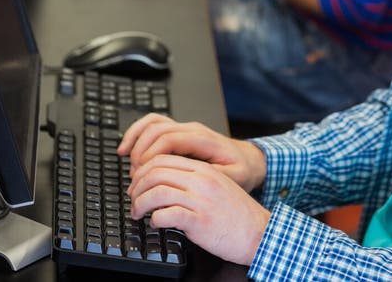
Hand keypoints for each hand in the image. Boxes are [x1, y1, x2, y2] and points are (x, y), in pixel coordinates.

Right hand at [118, 113, 266, 192]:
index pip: (170, 138)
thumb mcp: (234, 177)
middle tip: (134, 175)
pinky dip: (138, 133)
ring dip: (136, 138)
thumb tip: (189, 182)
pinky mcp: (179, 134)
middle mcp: (191, 130)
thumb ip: (213, 178)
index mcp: (203, 140)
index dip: (151, 154)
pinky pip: (154, 126)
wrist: (250, 160)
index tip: (142, 173)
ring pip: (153, 123)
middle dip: (140, 151)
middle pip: (158, 130)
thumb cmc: (242, 170)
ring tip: (125, 158)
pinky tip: (128, 147)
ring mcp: (185, 129)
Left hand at [128, 153, 269, 264]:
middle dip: (137, 186)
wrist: (258, 232)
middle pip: (156, 172)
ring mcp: (200, 200)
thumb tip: (164, 181)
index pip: (164, 158)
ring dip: (141, 203)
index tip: (137, 183)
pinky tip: (155, 223)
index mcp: (204, 169)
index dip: (143, 170)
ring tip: (138, 213)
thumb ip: (194, 179)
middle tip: (133, 198)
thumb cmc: (237, 213)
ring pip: (158, 192)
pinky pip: (168, 214)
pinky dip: (155, 219)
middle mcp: (201, 181)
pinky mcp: (200, 221)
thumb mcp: (217, 186)